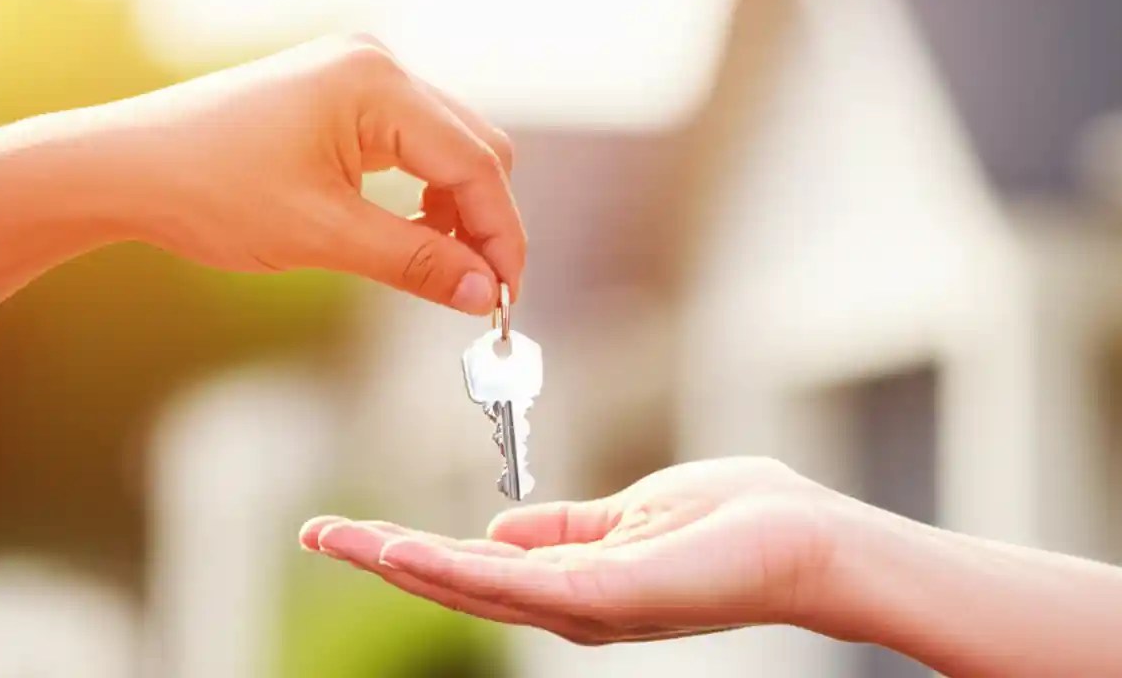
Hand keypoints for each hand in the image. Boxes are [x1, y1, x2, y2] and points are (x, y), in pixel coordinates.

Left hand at [86, 33, 521, 312]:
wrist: (126, 168)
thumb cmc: (207, 190)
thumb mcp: (323, 235)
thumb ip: (416, 262)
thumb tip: (483, 293)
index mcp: (378, 84)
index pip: (478, 164)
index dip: (501, 236)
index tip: (505, 298)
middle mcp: (376, 66)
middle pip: (475, 148)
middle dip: (483, 222)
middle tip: (476, 290)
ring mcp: (357, 76)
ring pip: (448, 147)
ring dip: (454, 210)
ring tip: (436, 266)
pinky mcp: (340, 96)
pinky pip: (410, 144)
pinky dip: (421, 193)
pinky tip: (406, 232)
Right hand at [300, 458, 847, 644]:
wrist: (809, 538)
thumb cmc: (735, 520)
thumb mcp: (628, 514)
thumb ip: (562, 528)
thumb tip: (496, 533)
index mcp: (571, 580)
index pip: (471, 565)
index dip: (405, 550)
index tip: (345, 529)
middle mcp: (570, 605)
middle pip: (457, 581)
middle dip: (380, 559)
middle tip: (312, 534)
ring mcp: (589, 606)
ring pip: (475, 587)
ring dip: (403, 564)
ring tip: (340, 540)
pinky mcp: (612, 596)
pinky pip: (522, 583)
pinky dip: (458, 569)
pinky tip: (409, 552)